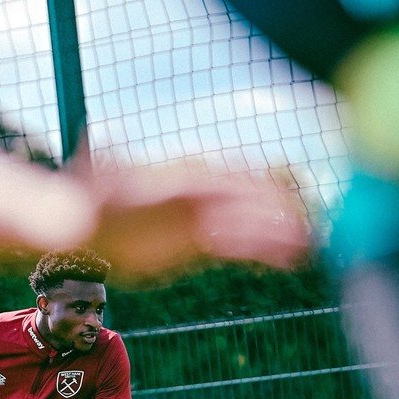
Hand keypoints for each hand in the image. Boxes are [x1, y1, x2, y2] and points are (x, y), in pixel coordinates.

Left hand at [87, 162, 310, 280]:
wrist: (87, 227)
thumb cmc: (93, 206)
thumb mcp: (95, 185)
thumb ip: (104, 168)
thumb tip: (99, 138)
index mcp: (180, 183)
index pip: (226, 181)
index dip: (254, 190)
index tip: (280, 198)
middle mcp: (198, 199)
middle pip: (247, 203)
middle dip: (278, 215)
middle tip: (310, 228)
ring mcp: (202, 221)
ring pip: (248, 227)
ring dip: (278, 236)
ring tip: (310, 247)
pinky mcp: (199, 244)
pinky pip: (238, 248)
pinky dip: (264, 253)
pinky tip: (288, 261)